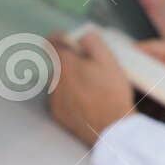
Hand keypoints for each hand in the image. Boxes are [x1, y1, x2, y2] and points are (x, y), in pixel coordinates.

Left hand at [48, 30, 134, 145]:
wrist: (112, 129)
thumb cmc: (112, 93)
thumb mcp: (109, 60)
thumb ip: (92, 42)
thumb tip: (81, 35)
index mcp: (65, 64)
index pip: (52, 42)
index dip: (61, 38)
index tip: (70, 41)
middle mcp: (54, 80)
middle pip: (58, 64)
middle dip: (71, 64)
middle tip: (92, 71)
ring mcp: (54, 99)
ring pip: (60, 83)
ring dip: (71, 82)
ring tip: (92, 91)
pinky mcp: (59, 115)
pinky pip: (61, 100)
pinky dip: (71, 99)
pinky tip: (87, 104)